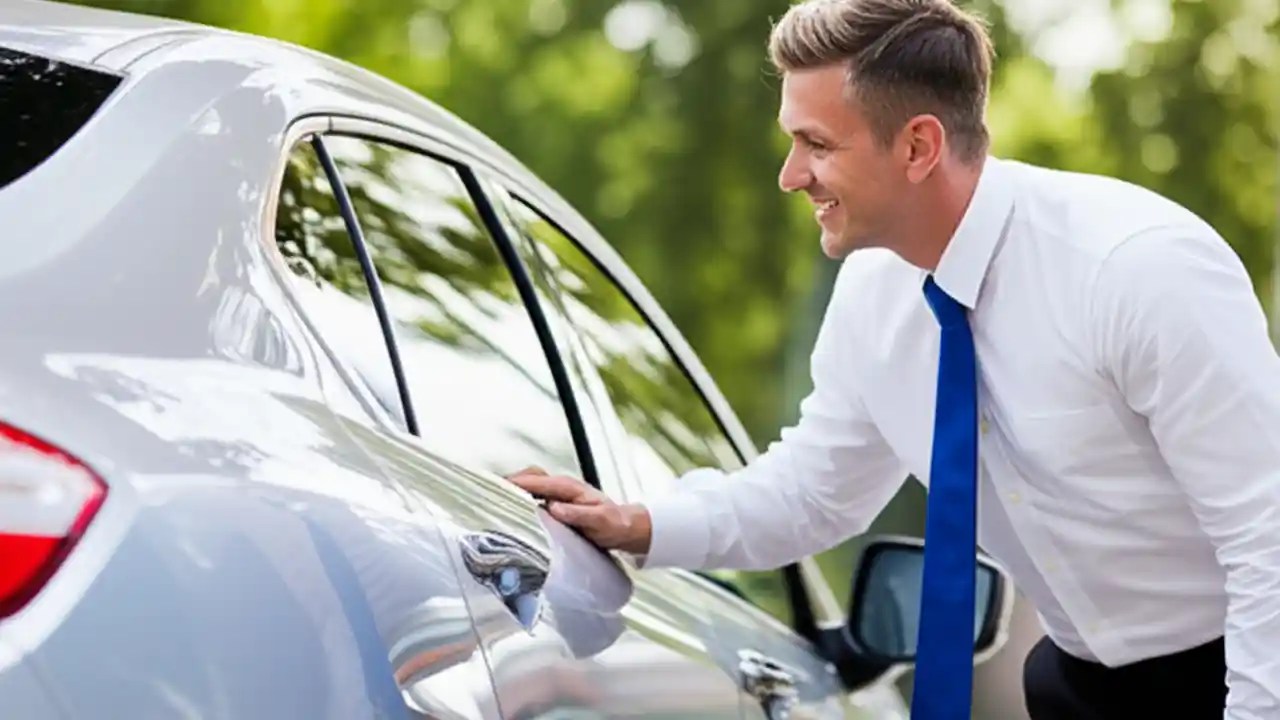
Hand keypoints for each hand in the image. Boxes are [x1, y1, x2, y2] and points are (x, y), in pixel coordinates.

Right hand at [506, 467, 651, 554]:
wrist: (625, 527)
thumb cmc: (614, 524)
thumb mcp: (599, 521)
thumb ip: (578, 514)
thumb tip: (554, 508)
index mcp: (569, 487)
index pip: (536, 480)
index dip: (516, 483)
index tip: (497, 488)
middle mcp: (562, 487)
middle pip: (530, 476)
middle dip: (509, 481)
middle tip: (487, 492)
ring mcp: (559, 494)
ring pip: (530, 484)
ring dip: (513, 489)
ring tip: (492, 499)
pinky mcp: (558, 503)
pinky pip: (535, 496)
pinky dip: (521, 498)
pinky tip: (511, 509)